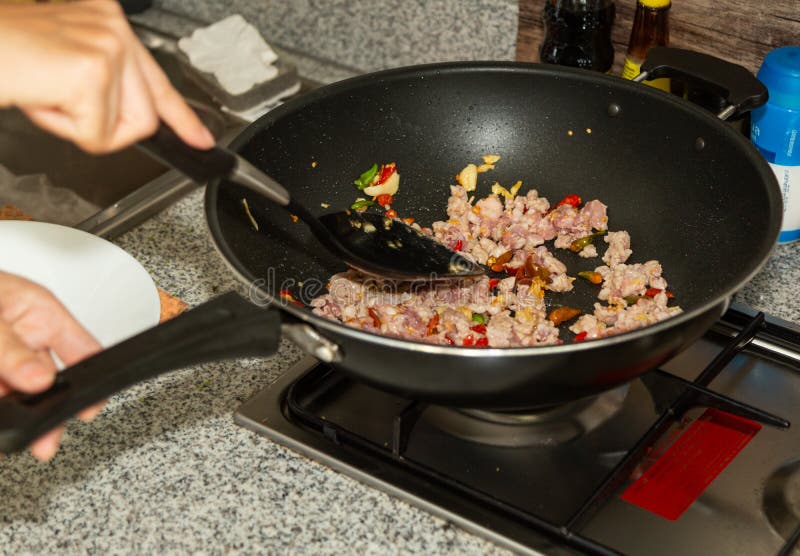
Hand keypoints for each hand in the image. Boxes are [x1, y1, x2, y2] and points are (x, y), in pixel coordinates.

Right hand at [0, 0, 213, 152]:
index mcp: (108, 20)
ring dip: (81, 127)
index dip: (182, 115)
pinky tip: (41, 98)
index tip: (202, 138)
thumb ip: (107, 86)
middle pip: (146, 114)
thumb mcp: (65, 67)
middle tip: (62, 104)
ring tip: (48, 95)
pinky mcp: (94, 70)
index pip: (157, 77)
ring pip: (127, 127)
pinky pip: (98, 134)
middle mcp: (114, 26)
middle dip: (105, 126)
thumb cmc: (5, 57)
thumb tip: (135, 119)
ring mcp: (108, 46)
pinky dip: (63, 128)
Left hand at [0, 272, 101, 460]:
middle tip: (40, 440)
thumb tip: (39, 378)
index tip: (87, 408)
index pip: (81, 348)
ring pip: (12, 399)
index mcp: (35, 311)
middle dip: (42, 413)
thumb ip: (9, 347)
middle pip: (44, 384)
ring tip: (5, 433)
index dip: (90, 379)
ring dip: (10, 418)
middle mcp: (19, 339)